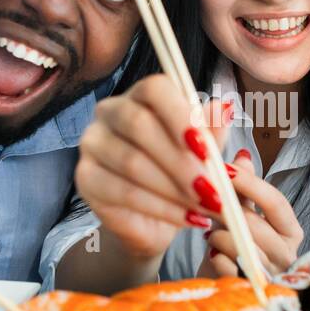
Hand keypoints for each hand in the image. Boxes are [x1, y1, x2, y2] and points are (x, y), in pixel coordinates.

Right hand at [74, 74, 232, 261]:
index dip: (181, 117)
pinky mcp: (85, 178)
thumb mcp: (203, 154)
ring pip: (133, 162)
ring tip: (206, 207)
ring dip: (175, 189)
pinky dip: (162, 208)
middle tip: (212, 190)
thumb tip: (224, 108)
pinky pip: (124, 192)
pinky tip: (188, 219)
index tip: (206, 150)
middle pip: (139, 124)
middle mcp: (110, 112)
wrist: (153, 222)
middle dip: (181, 161)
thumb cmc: (178, 177)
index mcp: (141, 96)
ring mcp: (93, 144)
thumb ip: (211, 132)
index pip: (155, 89)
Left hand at [198, 150, 302, 277]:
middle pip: (258, 226)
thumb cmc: (233, 247)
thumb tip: (243, 156)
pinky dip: (217, 258)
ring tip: (209, 232)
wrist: (219, 284)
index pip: (277, 203)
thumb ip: (244, 190)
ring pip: (244, 248)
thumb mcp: (240, 215)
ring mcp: (271, 277)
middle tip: (204, 201)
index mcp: (291, 232)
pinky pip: (230, 270)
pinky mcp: (250, 292)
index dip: (250, 185)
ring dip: (220, 236)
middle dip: (227, 211)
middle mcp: (287, 256)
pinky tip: (212, 254)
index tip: (224, 170)